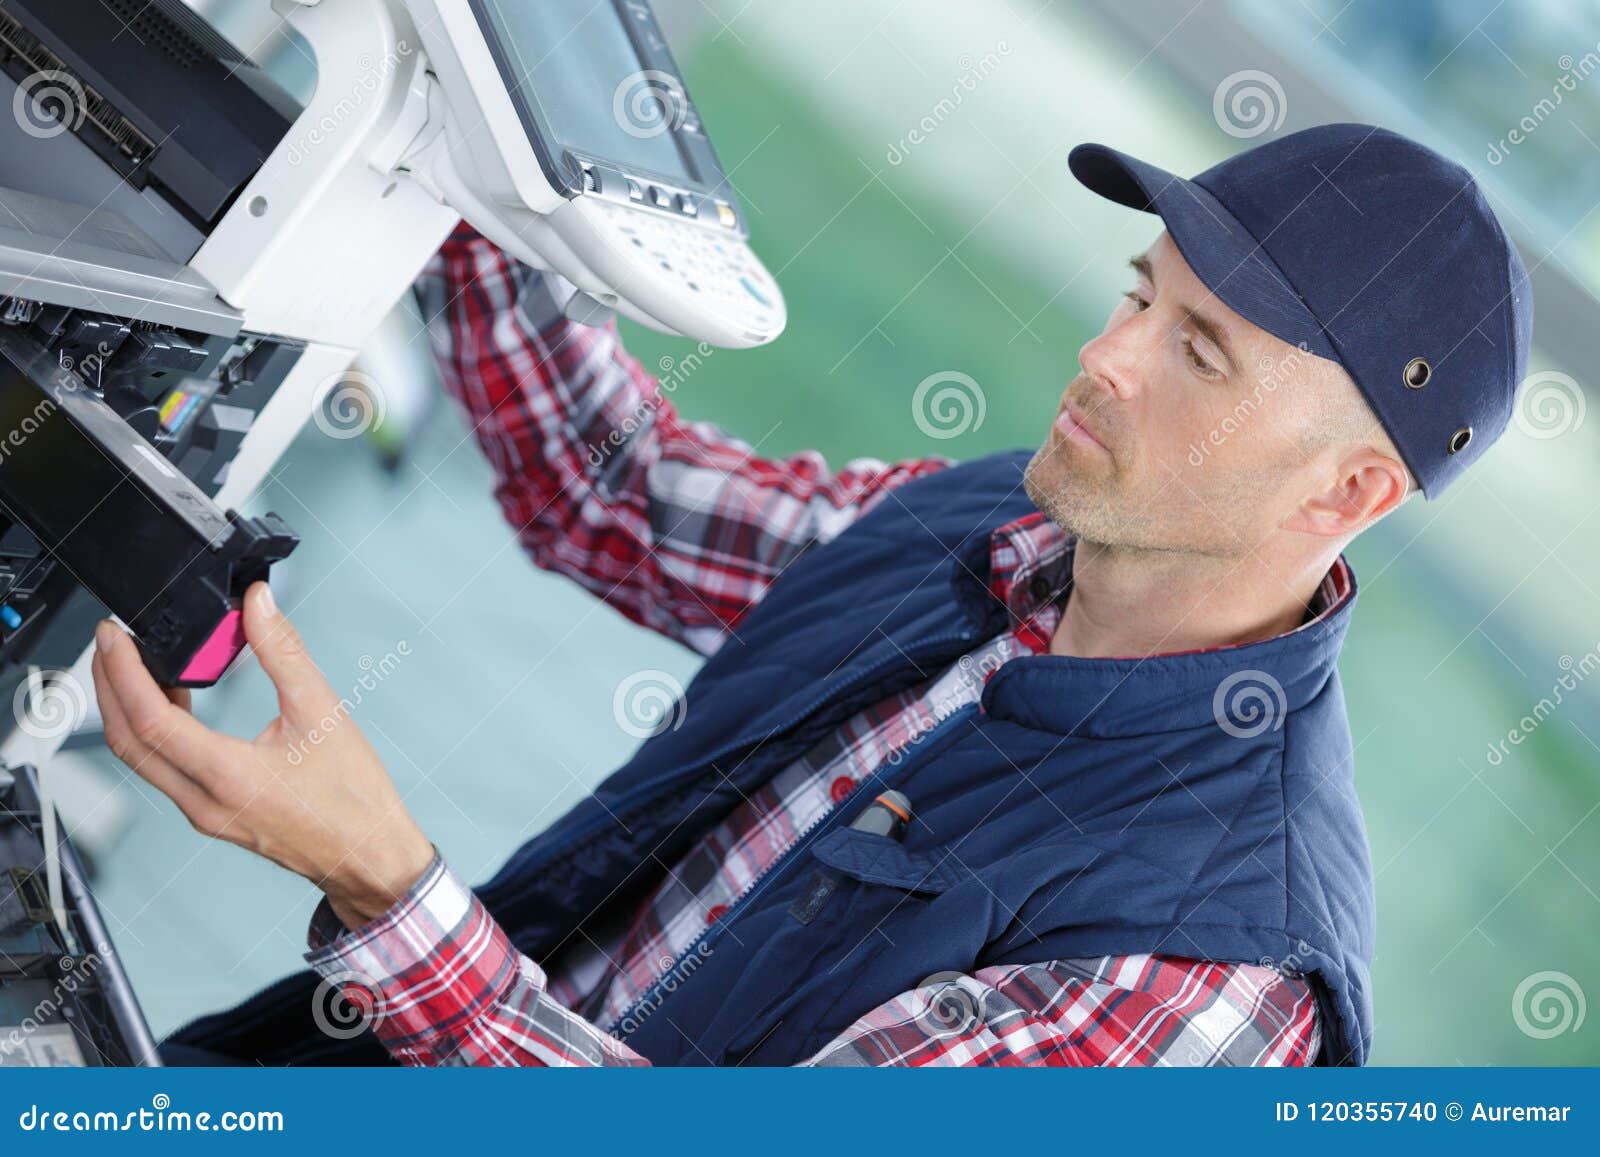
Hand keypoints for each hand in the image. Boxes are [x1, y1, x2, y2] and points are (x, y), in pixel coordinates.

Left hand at [91, 583, 434, 930]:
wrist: (368, 856)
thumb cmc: (353, 799)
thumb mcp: (323, 713)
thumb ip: (284, 652)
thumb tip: (258, 606)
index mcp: (230, 777)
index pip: (151, 720)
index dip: (123, 672)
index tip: (114, 636)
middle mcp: (205, 802)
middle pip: (127, 742)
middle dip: (108, 687)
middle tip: (110, 644)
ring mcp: (204, 813)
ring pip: (141, 759)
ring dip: (128, 711)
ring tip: (137, 666)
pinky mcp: (211, 815)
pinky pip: (164, 771)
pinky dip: (156, 732)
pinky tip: (176, 704)